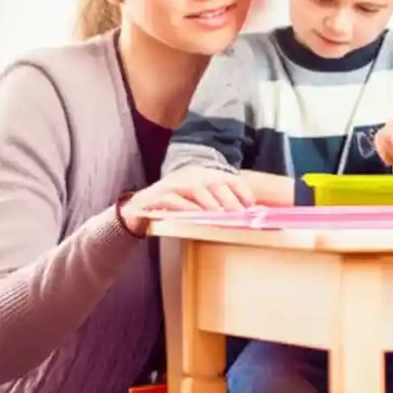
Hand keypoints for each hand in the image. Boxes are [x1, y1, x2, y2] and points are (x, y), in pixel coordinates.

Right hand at [118, 166, 253, 234]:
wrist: (141, 206)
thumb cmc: (175, 205)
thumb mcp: (198, 202)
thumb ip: (217, 206)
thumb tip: (243, 216)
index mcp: (202, 176)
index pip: (227, 177)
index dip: (240, 190)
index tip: (251, 205)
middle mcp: (189, 176)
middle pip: (213, 181)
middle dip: (228, 196)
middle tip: (238, 212)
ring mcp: (173, 184)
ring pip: (194, 187)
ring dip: (208, 200)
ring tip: (218, 212)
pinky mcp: (158, 196)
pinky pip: (173, 199)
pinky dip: (184, 206)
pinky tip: (193, 214)